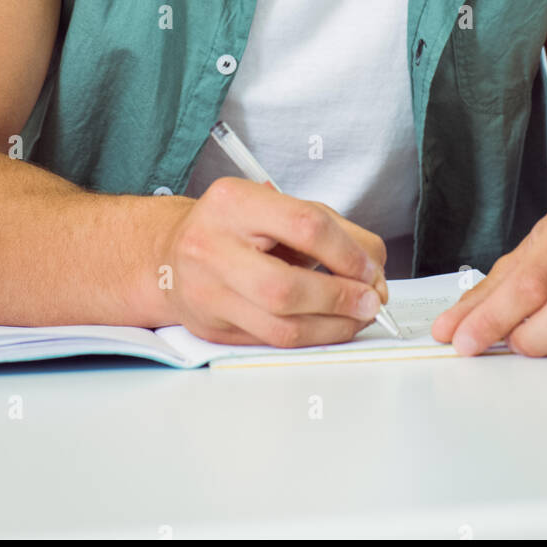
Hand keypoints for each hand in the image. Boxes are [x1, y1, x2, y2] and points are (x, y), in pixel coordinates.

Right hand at [167, 177, 388, 346]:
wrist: (171, 255)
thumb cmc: (236, 228)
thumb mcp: (280, 209)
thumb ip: (334, 231)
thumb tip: (375, 271)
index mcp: (233, 203)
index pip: (305, 225)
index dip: (348, 253)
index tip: (371, 269)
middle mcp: (211, 247)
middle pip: (286, 288)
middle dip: (340, 298)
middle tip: (370, 302)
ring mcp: (207, 294)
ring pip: (281, 326)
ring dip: (333, 326)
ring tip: (357, 317)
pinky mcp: (212, 329)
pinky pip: (272, 343)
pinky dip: (312, 338)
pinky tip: (330, 326)